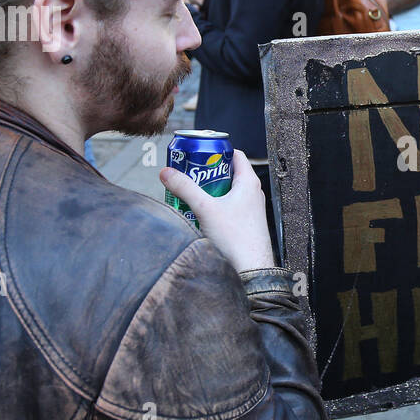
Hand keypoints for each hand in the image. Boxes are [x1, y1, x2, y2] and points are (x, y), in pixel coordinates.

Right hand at [159, 150, 274, 272]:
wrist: (251, 268)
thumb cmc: (236, 239)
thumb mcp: (204, 209)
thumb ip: (184, 189)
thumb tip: (166, 172)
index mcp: (249, 182)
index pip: (234, 154)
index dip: (215, 150)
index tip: (197, 153)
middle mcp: (253, 193)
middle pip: (228, 172)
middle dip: (207, 171)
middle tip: (189, 174)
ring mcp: (251, 208)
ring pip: (228, 190)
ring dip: (209, 189)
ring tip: (191, 194)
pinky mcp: (246, 222)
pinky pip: (230, 205)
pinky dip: (215, 204)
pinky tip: (201, 214)